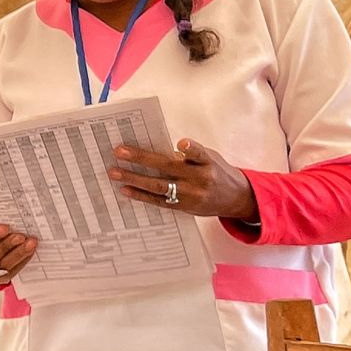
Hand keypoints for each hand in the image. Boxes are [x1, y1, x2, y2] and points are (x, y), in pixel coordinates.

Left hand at [111, 138, 257, 219]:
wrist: (236, 199)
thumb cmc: (217, 171)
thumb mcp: (210, 158)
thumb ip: (189, 155)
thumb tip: (156, 147)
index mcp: (207, 163)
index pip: (200, 154)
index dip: (192, 149)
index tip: (182, 143)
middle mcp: (199, 179)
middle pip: (168, 167)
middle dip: (142, 158)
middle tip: (119, 151)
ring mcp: (191, 195)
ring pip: (159, 186)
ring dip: (134, 179)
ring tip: (114, 173)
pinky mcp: (184, 207)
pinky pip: (159, 201)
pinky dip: (141, 195)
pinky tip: (125, 189)